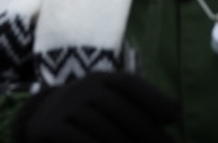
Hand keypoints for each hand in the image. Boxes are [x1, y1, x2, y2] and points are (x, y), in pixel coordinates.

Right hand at [16, 72, 177, 142]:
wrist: (42, 126)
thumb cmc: (90, 121)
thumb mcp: (112, 109)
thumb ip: (139, 110)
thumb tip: (175, 111)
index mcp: (100, 80)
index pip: (128, 84)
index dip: (152, 98)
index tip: (174, 116)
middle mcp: (81, 87)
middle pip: (120, 109)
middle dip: (147, 133)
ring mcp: (63, 106)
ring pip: (102, 127)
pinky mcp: (48, 126)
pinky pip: (79, 139)